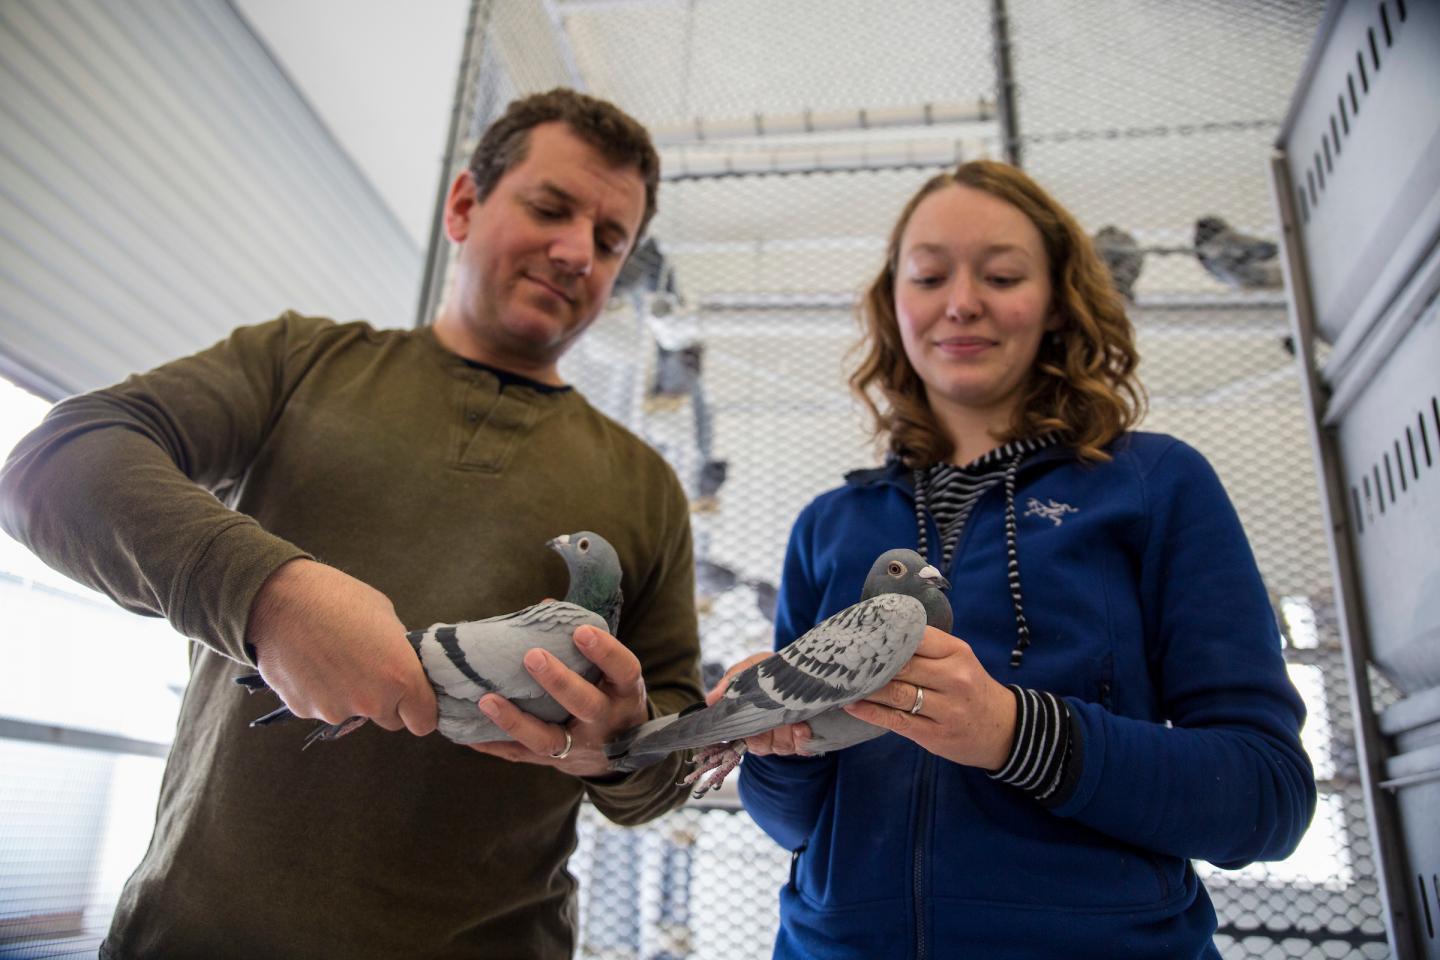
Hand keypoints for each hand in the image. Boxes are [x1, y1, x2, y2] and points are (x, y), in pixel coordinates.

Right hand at [247, 559, 437, 736]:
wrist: (279, 599)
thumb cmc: (337, 598)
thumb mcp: (385, 617)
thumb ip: (398, 652)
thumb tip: (402, 666)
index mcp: (400, 677)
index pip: (424, 720)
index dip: (420, 708)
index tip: (414, 696)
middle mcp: (370, 702)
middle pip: (389, 719)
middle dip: (385, 701)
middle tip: (368, 667)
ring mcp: (335, 710)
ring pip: (353, 712)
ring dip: (349, 695)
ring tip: (333, 657)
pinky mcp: (304, 711)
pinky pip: (323, 707)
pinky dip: (321, 692)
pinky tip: (311, 663)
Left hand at [466, 624, 649, 776]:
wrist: (620, 751)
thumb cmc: (611, 693)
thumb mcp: (613, 671)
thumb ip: (583, 641)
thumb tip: (544, 606)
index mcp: (626, 693)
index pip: (624, 670)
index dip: (605, 652)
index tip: (581, 631)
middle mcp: (606, 722)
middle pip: (585, 704)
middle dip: (559, 682)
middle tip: (532, 656)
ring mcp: (580, 747)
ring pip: (548, 740)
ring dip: (516, 721)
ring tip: (486, 700)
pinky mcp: (555, 763)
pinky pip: (521, 756)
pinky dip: (494, 744)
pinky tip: (467, 732)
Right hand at [706, 652, 812, 756]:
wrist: (805, 669)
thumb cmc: (772, 670)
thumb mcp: (752, 667)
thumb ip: (732, 680)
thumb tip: (711, 698)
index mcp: (746, 718)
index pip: (738, 735)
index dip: (742, 732)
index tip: (748, 723)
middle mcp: (764, 732)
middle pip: (759, 743)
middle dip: (767, 731)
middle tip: (774, 715)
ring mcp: (784, 738)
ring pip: (780, 746)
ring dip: (786, 732)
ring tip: (793, 717)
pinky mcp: (803, 741)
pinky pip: (801, 748)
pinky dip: (802, 739)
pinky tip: (803, 728)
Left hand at [843, 626, 1015, 769]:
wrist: (1003, 730)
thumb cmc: (970, 688)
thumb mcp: (958, 661)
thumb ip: (926, 650)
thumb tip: (877, 637)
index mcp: (957, 653)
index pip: (915, 637)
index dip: (884, 635)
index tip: (858, 634)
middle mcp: (954, 679)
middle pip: (901, 665)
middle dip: (868, 662)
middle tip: (840, 657)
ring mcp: (946, 709)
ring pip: (896, 693)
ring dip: (865, 687)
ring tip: (841, 681)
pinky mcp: (934, 734)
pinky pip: (896, 720)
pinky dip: (870, 712)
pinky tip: (852, 705)